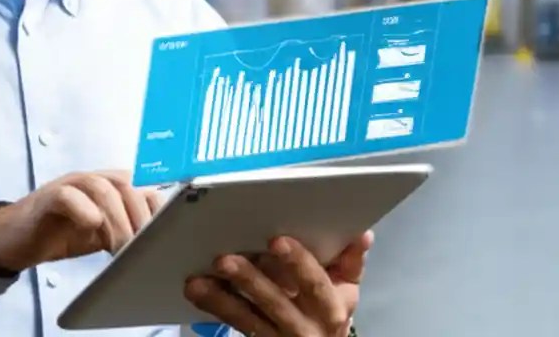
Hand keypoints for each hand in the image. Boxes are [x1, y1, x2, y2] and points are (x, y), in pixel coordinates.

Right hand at [0, 170, 163, 274]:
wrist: (17, 239)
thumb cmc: (65, 235)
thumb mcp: (104, 234)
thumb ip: (128, 230)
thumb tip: (160, 245)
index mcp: (113, 186)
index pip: (145, 186)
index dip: (158, 208)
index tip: (166, 235)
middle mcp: (95, 179)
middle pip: (128, 184)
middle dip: (139, 217)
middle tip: (142, 248)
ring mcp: (71, 184)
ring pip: (102, 188)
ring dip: (117, 219)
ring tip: (120, 247)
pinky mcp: (48, 196)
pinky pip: (68, 195)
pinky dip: (84, 209)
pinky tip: (92, 226)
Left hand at [185, 231, 372, 336]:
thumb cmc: (330, 309)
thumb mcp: (348, 289)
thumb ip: (352, 260)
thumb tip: (362, 232)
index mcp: (331, 307)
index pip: (316, 285)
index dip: (299, 264)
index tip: (277, 241)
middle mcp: (305, 326)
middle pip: (276, 303)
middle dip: (251, 281)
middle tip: (225, 260)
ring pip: (248, 318)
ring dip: (222, 298)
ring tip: (199, 279)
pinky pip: (234, 324)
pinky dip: (215, 305)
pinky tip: (196, 289)